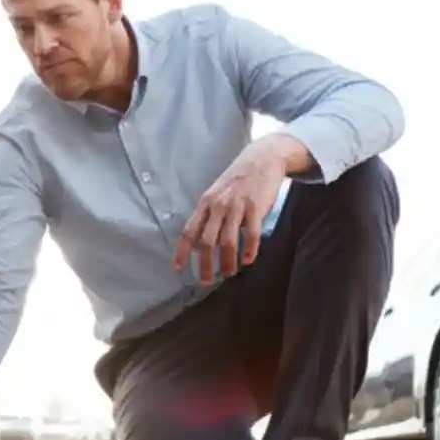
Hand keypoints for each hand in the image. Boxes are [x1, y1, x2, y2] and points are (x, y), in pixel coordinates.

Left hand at [173, 136, 299, 283]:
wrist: (261, 159)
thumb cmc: (237, 180)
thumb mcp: (216, 194)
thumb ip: (209, 215)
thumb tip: (200, 242)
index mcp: (205, 203)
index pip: (189, 231)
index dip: (182, 252)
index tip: (178, 269)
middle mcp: (218, 206)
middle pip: (207, 241)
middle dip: (205, 265)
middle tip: (206, 281)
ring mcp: (237, 206)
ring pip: (228, 241)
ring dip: (227, 262)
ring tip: (229, 273)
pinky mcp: (256, 207)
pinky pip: (252, 234)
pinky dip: (249, 250)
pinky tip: (249, 260)